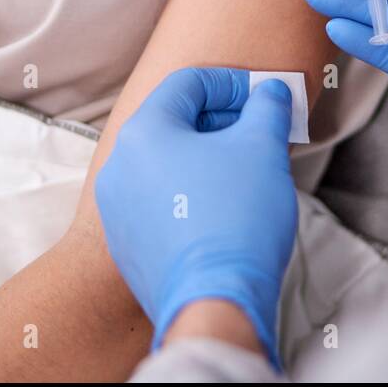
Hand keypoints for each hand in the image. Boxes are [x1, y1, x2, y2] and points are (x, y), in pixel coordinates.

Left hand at [95, 67, 296, 364]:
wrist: (213, 302)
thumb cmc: (236, 219)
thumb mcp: (263, 149)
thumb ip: (267, 108)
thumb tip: (270, 92)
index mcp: (144, 132)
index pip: (187, 84)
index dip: (231, 83)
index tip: (262, 97)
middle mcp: (119, 165)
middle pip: (173, 122)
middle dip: (221, 121)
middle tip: (258, 131)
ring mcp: (117, 207)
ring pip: (165, 163)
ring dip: (206, 156)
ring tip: (245, 170)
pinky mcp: (127, 243)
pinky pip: (158, 201)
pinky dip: (189, 192)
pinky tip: (223, 207)